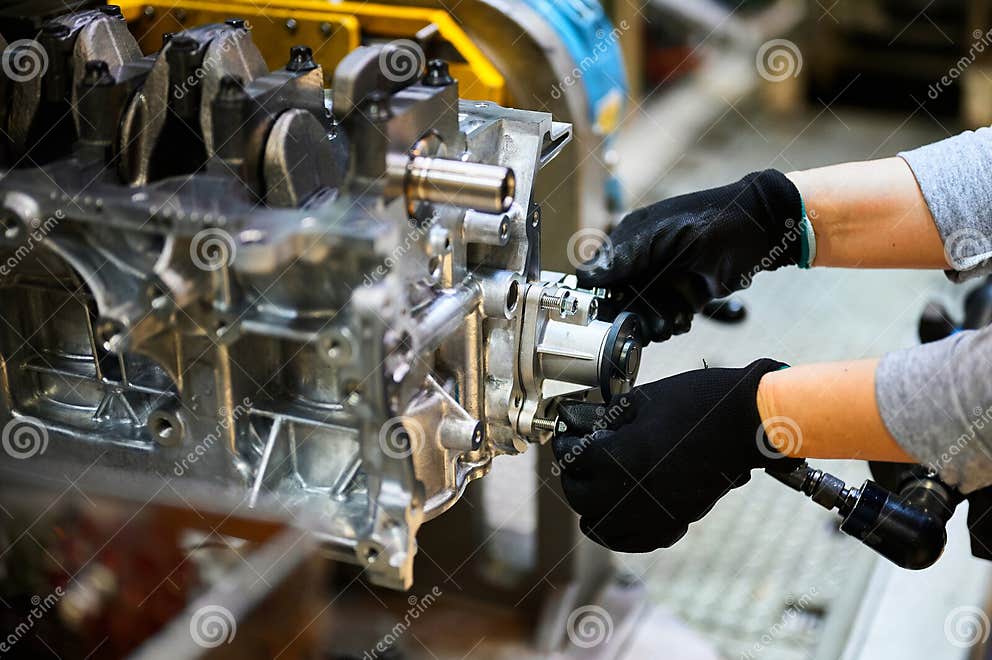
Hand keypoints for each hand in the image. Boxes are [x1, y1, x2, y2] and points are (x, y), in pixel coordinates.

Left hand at [552, 359, 799, 551]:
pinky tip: (620, 514)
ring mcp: (654, 513)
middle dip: (575, 479)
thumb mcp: (644, 398)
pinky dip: (620, 530)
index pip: (573, 461)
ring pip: (602, 528)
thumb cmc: (700, 403)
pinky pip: (635, 540)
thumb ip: (612, 417)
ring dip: (592, 509)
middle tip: (578, 464)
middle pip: (580, 499)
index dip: (566, 447)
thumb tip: (594, 427)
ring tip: (594, 492)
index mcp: (620, 457)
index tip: (567, 441)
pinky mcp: (676, 523)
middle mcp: (632, 493)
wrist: (747, 423)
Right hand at [581, 170, 804, 341]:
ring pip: (642, 314)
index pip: (599, 274)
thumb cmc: (716, 219)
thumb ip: (626, 255)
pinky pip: (667, 318)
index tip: (607, 312)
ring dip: (654, 322)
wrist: (764, 229)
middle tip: (647, 320)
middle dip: (631, 316)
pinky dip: (673, 322)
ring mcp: (663, 279)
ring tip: (672, 318)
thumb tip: (588, 275)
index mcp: (631, 239)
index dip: (600, 296)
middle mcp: (643, 261)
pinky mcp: (683, 295)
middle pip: (619, 301)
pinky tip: (685, 316)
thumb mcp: (665, 234)